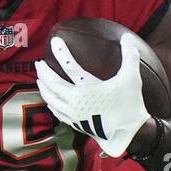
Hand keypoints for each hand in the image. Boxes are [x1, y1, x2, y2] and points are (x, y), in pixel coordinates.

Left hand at [35, 33, 148, 157]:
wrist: (130, 134)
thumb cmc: (130, 105)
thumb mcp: (131, 78)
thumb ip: (129, 55)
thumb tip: (127, 36)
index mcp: (84, 91)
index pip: (68, 67)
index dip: (61, 52)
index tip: (53, 42)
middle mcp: (75, 103)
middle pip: (52, 86)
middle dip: (43, 73)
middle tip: (38, 64)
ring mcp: (74, 116)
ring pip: (51, 101)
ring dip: (44, 89)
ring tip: (40, 81)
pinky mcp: (76, 125)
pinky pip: (58, 113)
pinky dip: (51, 104)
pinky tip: (51, 102)